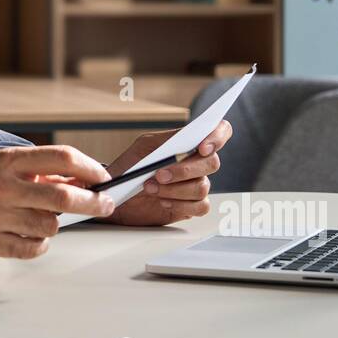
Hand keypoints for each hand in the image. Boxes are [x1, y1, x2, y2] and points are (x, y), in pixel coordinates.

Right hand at [0, 146, 113, 259]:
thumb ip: (33, 171)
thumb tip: (75, 179)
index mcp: (6, 161)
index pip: (61, 158)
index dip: (89, 168)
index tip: (102, 178)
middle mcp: (2, 187)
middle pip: (63, 196)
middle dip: (93, 202)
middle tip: (105, 205)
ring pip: (50, 226)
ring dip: (54, 225)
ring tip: (40, 220)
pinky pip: (32, 249)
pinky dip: (39, 245)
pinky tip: (31, 238)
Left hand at [97, 120, 231, 226]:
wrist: (117, 195)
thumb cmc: (130, 167)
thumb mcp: (144, 147)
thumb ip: (167, 140)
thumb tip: (186, 139)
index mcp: (189, 143)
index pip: (220, 131)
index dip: (218, 137)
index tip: (202, 148)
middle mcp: (197, 163)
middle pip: (212, 163)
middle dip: (184, 170)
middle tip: (159, 174)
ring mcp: (196, 185)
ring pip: (202, 187)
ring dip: (174, 189)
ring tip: (149, 188)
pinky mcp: (192, 206)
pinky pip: (201, 206)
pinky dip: (180, 204)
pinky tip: (163, 201)